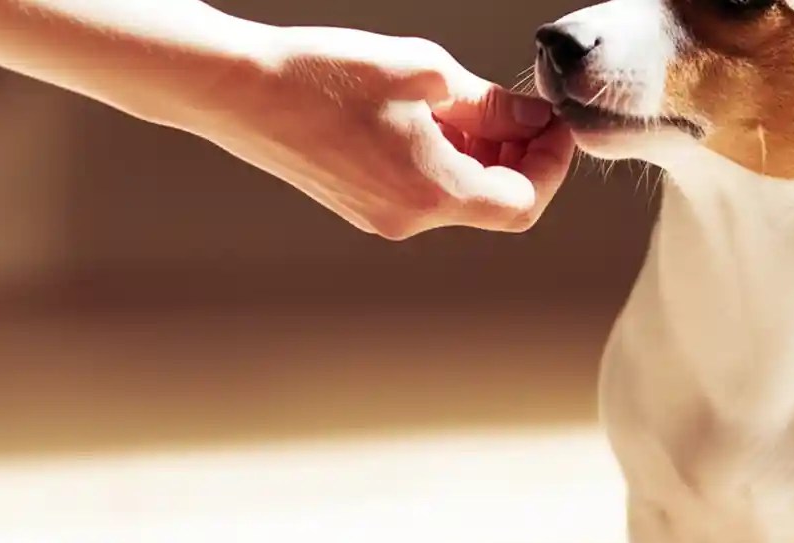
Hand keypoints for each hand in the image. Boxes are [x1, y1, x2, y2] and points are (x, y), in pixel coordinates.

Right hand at [180, 27, 575, 239]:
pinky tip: (434, 116)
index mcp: (433, 191)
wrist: (239, 91)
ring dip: (482, 154)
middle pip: (496, 203)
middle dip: (519, 156)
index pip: (524, 200)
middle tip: (518, 107)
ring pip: (460, 195)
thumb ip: (488, 102)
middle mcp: (411, 218)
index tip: (554, 122)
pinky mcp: (363, 204)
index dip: (551, 163)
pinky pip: (426, 190)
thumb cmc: (323, 74)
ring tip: (469, 103)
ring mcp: (383, 217)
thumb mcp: (423, 72)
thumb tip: (532, 115)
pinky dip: (447, 158)